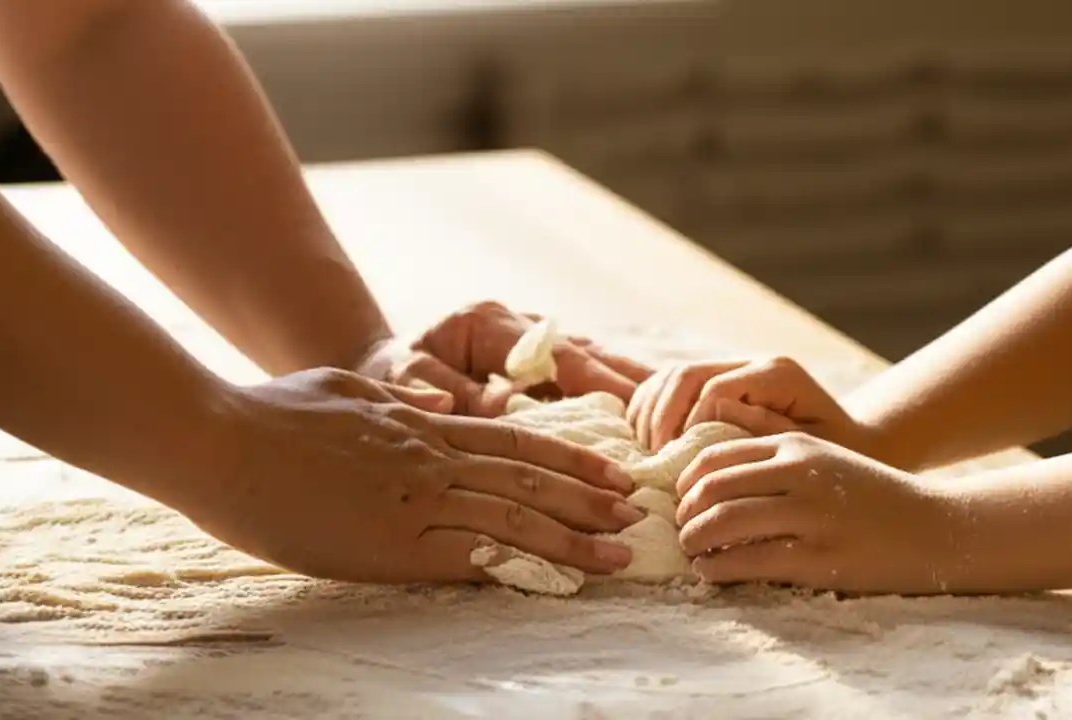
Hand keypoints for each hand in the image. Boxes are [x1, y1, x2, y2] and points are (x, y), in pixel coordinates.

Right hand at [176, 368, 641, 582]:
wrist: (218, 438)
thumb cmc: (272, 411)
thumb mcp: (347, 387)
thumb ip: (399, 394)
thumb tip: (439, 399)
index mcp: (423, 424)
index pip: (517, 441)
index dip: (572, 459)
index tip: (612, 474)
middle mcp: (431, 459)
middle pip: (529, 479)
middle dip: (590, 500)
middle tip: (636, 515)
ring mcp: (413, 501)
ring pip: (513, 518)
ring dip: (572, 538)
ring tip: (617, 554)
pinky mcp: (389, 545)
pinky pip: (468, 558)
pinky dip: (518, 569)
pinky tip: (553, 582)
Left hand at [361, 301, 651, 416]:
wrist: (386, 364)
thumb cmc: (390, 374)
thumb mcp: (401, 378)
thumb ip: (440, 388)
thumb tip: (493, 408)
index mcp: (490, 323)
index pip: (554, 355)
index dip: (596, 384)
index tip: (631, 412)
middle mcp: (525, 326)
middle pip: (591, 356)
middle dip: (633, 389)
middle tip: (675, 422)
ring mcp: (542, 342)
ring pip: (602, 363)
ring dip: (640, 393)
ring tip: (685, 421)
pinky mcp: (549, 363)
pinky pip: (595, 380)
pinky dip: (626, 400)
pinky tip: (659, 424)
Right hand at [627, 356, 878, 456]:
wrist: (852, 444)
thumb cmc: (836, 455)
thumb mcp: (809, 449)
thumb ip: (764, 432)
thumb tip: (714, 421)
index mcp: (778, 375)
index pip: (715, 389)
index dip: (690, 424)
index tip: (681, 461)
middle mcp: (753, 363)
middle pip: (687, 373)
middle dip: (662, 415)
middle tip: (655, 455)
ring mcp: (734, 368)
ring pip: (672, 374)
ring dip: (651, 410)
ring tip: (648, 449)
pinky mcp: (720, 379)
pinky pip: (671, 383)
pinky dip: (651, 406)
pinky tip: (646, 436)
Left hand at [673, 432, 955, 593]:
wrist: (938, 527)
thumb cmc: (873, 498)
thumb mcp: (824, 460)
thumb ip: (774, 462)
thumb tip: (707, 479)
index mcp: (796, 447)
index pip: (716, 456)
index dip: (687, 481)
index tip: (682, 500)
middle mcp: (800, 474)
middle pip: (713, 488)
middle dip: (685, 513)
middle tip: (680, 530)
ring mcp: (810, 516)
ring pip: (723, 522)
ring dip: (694, 541)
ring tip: (692, 552)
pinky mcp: (819, 558)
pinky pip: (749, 561)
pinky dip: (718, 568)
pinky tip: (711, 572)